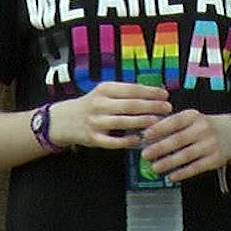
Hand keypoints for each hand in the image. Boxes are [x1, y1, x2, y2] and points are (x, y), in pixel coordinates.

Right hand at [50, 81, 171, 148]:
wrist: (63, 120)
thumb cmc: (92, 104)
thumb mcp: (104, 92)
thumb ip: (125, 92)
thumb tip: (154, 92)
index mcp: (104, 89)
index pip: (132, 89)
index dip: (150, 92)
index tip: (165, 94)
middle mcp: (99, 104)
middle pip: (130, 105)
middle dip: (152, 106)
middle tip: (167, 108)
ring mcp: (95, 122)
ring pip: (123, 122)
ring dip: (143, 122)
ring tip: (158, 121)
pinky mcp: (93, 138)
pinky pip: (113, 141)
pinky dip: (127, 140)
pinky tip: (139, 139)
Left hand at [141, 110, 230, 182]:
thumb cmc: (205, 127)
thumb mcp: (191, 119)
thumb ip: (172, 125)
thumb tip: (147, 136)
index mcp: (194, 116)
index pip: (174, 121)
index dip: (159, 128)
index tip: (145, 135)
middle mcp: (203, 129)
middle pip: (179, 139)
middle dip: (160, 148)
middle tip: (145, 154)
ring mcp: (210, 144)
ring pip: (186, 155)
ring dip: (169, 162)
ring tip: (155, 167)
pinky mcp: (215, 159)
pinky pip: (196, 167)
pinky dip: (182, 173)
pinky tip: (171, 176)